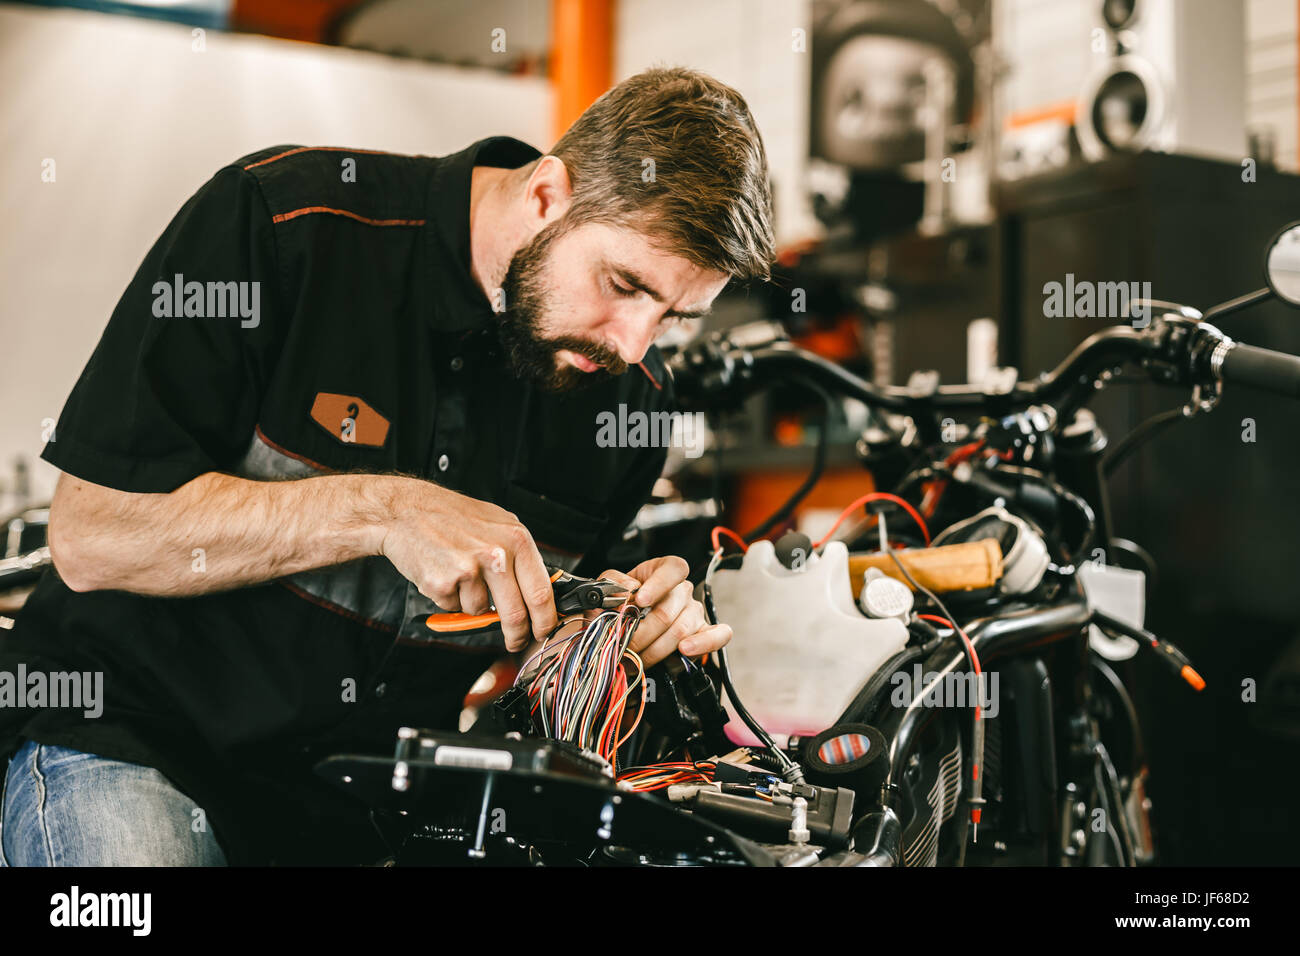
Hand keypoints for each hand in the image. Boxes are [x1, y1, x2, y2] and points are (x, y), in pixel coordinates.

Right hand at [377, 477, 556, 649]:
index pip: (541, 592)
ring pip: (480, 611)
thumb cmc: (451, 516)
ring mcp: (470, 569)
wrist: (406, 510)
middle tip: (515, 641)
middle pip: (516, 614)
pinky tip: (442, 573)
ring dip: (471, 603)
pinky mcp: (444, 583)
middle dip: (517, 635)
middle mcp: (497, 554)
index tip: (543, 631)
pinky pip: (454, 607)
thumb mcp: (498, 524)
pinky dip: (448, 598)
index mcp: (516, 539)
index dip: (545, 620)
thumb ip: (518, 555)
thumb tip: (536, 590)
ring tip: (458, 574)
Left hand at [598, 556, 731, 667]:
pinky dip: (702, 644)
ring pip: (681, 630)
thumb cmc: (622, 603)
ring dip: (655, 649)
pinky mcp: (706, 633)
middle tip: (624, 646)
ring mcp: (695, 612)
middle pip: (668, 610)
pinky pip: (718, 637)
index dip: (658, 584)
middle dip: (642, 633)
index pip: (673, 569)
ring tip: (637, 659)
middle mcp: (683, 590)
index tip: (639, 600)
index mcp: (663, 571)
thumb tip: (627, 592)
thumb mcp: (611, 587)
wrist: (630, 626)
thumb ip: (614, 585)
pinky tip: (684, 650)